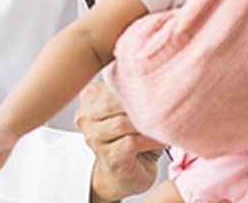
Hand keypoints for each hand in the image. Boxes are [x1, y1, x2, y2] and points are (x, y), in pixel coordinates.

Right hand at [75, 82, 164, 202]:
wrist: (128, 172)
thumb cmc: (133, 137)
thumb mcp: (131, 107)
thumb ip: (133, 90)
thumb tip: (157, 75)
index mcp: (89, 97)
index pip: (110, 81)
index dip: (134, 83)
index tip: (155, 85)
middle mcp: (86, 117)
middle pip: (110, 101)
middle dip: (138, 103)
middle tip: (159, 105)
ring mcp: (94, 139)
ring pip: (121, 123)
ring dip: (146, 123)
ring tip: (162, 123)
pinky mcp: (109, 157)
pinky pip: (130, 143)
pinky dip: (149, 140)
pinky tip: (159, 139)